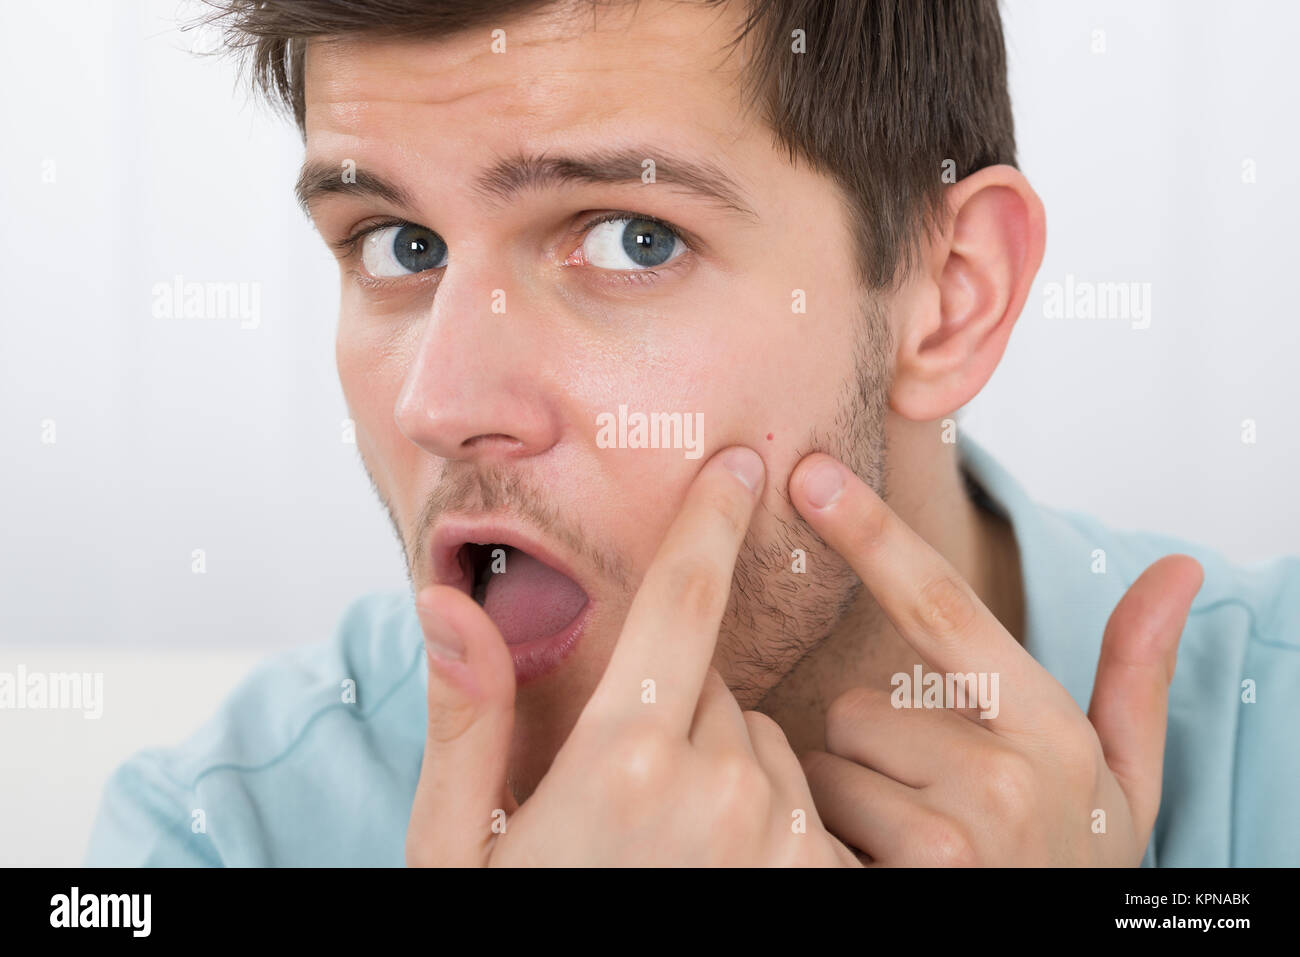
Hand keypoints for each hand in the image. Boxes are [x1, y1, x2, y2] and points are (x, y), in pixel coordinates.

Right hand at [406, 446, 858, 866]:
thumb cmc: (514, 932)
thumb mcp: (458, 847)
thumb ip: (467, 719)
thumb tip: (448, 602)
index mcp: (622, 758)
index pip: (681, 603)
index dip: (708, 524)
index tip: (739, 466)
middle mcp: (719, 787)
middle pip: (715, 687)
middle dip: (677, 708)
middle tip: (623, 791)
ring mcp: (784, 841)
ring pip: (765, 748)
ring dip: (726, 769)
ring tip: (665, 850)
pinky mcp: (823, 883)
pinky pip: (803, 809)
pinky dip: (768, 822)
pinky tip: (715, 875)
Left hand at [788, 452, 1203, 865]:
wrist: (1058, 955)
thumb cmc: (1071, 868)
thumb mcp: (1121, 780)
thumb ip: (1135, 675)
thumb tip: (1175, 570)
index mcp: (1049, 731)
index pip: (942, 608)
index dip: (873, 535)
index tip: (810, 476)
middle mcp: (1001, 779)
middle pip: (857, 708)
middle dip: (874, 750)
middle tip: (931, 805)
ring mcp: (946, 840)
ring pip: (826, 763)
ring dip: (847, 800)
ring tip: (907, 846)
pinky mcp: (893, 880)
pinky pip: (810, 819)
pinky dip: (827, 842)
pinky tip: (878, 870)